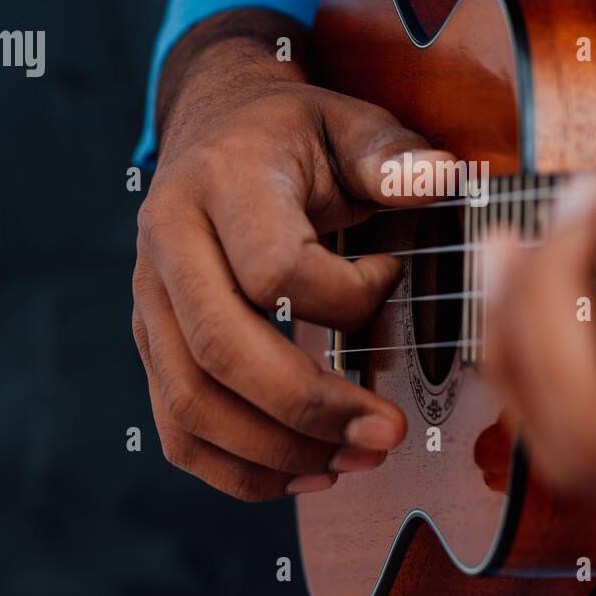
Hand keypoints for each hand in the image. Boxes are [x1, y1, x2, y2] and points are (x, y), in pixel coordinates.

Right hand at [132, 9, 450, 499]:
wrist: (216, 125)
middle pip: (221, 351)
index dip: (348, 297)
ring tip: (355, 461)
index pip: (275, 271)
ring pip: (190, 405)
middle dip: (311, 410)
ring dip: (277, 453)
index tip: (394, 277)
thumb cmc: (294, 133)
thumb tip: (446, 180)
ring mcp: (149, 299)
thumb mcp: (350, 122)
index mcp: (221, 183)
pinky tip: (304, 472)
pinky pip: (175, 429)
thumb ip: (393, 154)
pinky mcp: (151, 341)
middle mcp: (168, 242)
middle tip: (387, 436)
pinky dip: (237, 469)